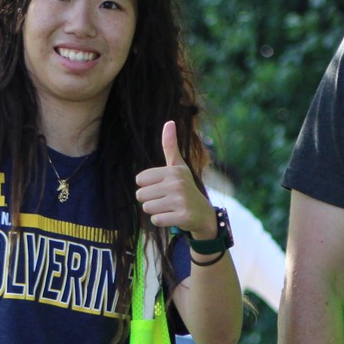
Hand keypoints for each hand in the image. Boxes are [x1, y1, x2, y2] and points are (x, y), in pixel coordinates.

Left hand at [134, 121, 215, 240]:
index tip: (163, 187)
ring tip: (170, 208)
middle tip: (167, 200)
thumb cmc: (185, 188)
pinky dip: (162, 221)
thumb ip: (170, 146)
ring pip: (147, 208)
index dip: (148, 186)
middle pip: (141, 195)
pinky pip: (156, 220)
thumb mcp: (179, 166)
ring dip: (156, 211)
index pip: (140, 180)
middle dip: (150, 200)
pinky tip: (174, 217)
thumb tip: (170, 121)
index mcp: (174, 171)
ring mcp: (181, 201)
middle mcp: (178, 184)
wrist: (204, 213)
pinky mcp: (183, 216)